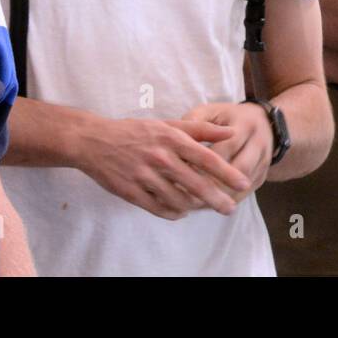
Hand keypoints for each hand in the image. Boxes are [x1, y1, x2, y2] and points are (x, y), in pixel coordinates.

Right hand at [78, 117, 251, 220]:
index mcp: (172, 139)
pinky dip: (174, 213)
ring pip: (179, 201)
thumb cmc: (135, 131)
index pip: (207, 159)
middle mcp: (161, 158)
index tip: (243, 184)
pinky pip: (159, 209)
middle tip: (230, 208)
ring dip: (194, 207)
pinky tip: (181, 212)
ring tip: (203, 207)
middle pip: (197, 185)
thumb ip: (201, 129)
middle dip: (218, 199)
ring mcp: (145, 177)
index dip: (228, 174)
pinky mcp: (131, 192)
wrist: (94, 141)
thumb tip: (231, 132)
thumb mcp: (168, 124)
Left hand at [184, 102, 274, 202]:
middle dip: (213, 184)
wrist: (265, 124)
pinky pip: (243, 195)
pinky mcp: (261, 177)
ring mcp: (263, 162)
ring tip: (193, 205)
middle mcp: (259, 144)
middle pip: (238, 169)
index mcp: (245, 125)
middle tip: (186, 194)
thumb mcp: (213, 111)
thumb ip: (196, 121)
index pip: (225, 148)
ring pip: (242, 186)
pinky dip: (222, 202)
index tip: (180, 172)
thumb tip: (178, 138)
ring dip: (218, 197)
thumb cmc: (229, 118)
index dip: (203, 162)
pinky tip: (204, 206)